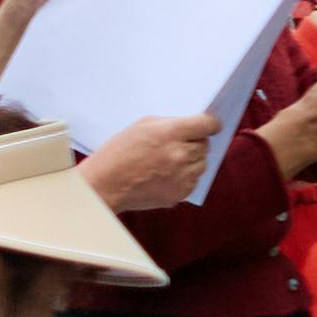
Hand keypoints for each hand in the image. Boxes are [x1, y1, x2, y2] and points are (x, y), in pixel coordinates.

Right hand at [80, 113, 218, 211]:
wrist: (106, 184)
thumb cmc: (119, 152)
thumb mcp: (142, 125)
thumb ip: (171, 123)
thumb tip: (193, 125)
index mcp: (171, 133)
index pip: (208, 125)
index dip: (210, 124)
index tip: (210, 125)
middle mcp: (181, 155)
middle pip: (205, 145)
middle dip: (195, 142)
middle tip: (178, 144)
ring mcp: (183, 176)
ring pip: (202, 163)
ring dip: (192, 160)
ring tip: (169, 160)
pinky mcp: (182, 193)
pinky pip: (194, 180)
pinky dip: (185, 176)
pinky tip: (166, 174)